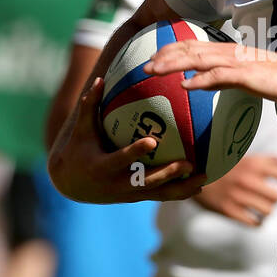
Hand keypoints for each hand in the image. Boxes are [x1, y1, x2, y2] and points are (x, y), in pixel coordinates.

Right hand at [47, 76, 207, 203]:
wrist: (73, 184)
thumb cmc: (78, 150)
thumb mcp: (81, 130)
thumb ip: (90, 106)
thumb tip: (99, 79)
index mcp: (102, 166)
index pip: (120, 159)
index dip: (135, 152)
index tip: (153, 141)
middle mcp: (117, 184)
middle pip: (146, 180)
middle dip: (168, 173)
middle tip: (189, 163)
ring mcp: (128, 194)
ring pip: (158, 193)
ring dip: (181, 187)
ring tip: (203, 178)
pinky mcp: (136, 197)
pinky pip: (160, 196)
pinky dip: (179, 193)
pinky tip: (199, 186)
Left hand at [144, 40, 276, 102]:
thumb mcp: (246, 77)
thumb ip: (222, 78)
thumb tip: (199, 83)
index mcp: (228, 50)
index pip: (192, 45)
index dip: (169, 50)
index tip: (151, 59)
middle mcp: (229, 51)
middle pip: (189, 48)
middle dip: (163, 55)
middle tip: (142, 67)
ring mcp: (237, 61)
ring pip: (198, 59)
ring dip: (172, 64)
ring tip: (153, 72)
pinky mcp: (246, 75)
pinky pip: (219, 76)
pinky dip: (200, 80)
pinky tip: (185, 86)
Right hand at [193, 154, 276, 226]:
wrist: (195, 173)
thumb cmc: (227, 166)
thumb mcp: (247, 157)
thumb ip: (270, 160)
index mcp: (255, 164)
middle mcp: (247, 179)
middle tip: (272, 198)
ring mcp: (237, 196)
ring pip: (267, 211)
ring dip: (267, 211)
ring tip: (262, 208)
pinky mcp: (229, 210)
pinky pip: (254, 222)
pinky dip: (257, 222)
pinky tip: (254, 217)